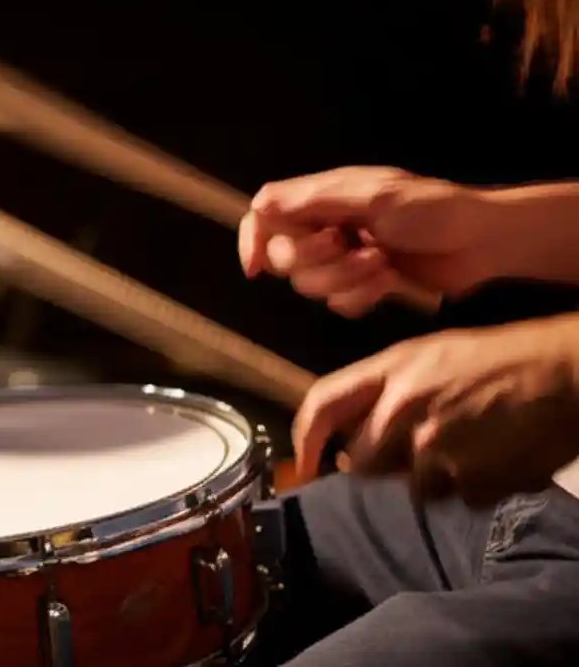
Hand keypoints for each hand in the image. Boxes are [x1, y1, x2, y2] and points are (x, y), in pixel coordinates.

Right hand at [238, 167, 494, 316]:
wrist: (481, 242)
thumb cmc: (433, 209)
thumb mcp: (373, 196)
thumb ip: (313, 200)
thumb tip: (260, 206)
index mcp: (322, 198)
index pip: (265, 216)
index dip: (252, 240)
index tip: (256, 268)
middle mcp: (325, 227)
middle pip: (284, 259)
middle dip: (316, 260)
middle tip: (348, 245)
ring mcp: (343, 258)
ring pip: (311, 286)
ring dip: (345, 279)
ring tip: (382, 263)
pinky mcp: (362, 285)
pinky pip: (338, 304)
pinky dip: (362, 296)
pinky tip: (389, 281)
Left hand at [294, 316, 578, 506]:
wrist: (570, 372)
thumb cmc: (505, 359)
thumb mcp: (433, 355)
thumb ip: (388, 390)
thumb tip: (354, 440)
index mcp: (392, 369)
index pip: (322, 404)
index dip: (304, 440)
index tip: (303, 465)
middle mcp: (403, 407)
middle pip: (363, 462)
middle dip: (387, 465)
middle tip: (426, 447)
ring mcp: (435, 445)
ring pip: (412, 487)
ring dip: (437, 479)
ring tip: (474, 444)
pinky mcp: (469, 478)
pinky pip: (458, 499)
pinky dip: (476, 487)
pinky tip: (499, 456)